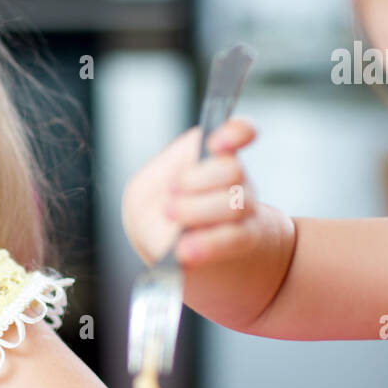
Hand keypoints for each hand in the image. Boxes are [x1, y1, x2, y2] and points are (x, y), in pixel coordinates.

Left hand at [121, 118, 262, 267]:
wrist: (168, 253)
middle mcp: (233, 180)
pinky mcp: (240, 242)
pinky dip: (210, 244)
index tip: (215, 143)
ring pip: (235, 204)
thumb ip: (158, 182)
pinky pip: (236, 239)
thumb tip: (176, 195)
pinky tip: (185, 250)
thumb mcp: (146, 189)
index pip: (238, 134)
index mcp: (210, 156)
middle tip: (169, 195)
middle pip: (233, 171)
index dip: (233, 134)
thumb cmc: (156, 213)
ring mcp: (241, 210)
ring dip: (198, 210)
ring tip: (170, 215)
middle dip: (197, 181)